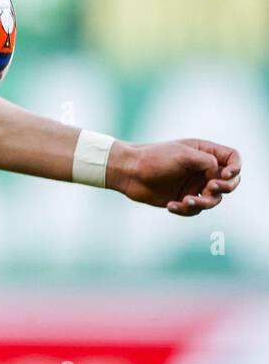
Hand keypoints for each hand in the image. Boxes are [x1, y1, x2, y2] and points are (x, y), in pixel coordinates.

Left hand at [109, 138, 241, 215]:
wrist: (128, 172)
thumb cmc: (154, 158)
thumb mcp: (184, 155)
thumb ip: (208, 162)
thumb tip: (219, 176)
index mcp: (204, 153)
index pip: (233, 159)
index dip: (235, 168)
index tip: (224, 175)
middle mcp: (202, 169)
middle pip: (229, 183)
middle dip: (223, 188)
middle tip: (209, 188)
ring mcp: (193, 185)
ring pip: (213, 200)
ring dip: (203, 203)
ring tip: (187, 202)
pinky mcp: (183, 199)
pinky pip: (194, 210)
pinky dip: (185, 209)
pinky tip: (171, 205)